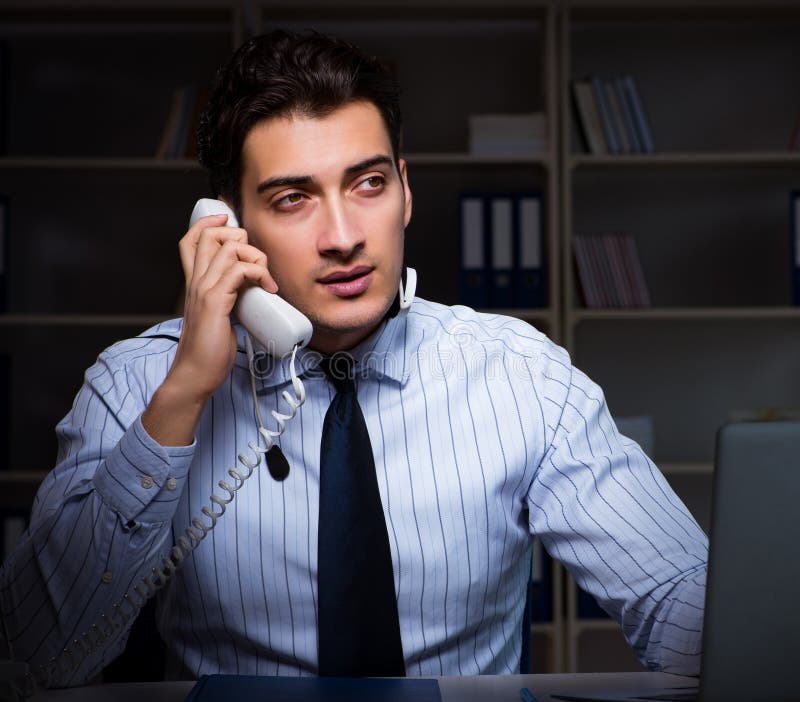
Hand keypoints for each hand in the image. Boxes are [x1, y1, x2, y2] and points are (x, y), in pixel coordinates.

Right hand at [142, 212, 277, 445]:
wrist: (195, 375)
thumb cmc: (209, 352)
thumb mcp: (220, 316)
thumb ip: (230, 299)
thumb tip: (253, 291)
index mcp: (194, 283)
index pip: (192, 239)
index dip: (210, 223)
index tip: (231, 224)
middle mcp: (195, 281)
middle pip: (210, 234)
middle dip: (240, 236)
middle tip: (256, 261)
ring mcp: (203, 290)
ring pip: (230, 247)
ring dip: (256, 256)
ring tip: (266, 279)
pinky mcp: (215, 302)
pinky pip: (239, 270)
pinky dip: (259, 272)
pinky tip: (268, 288)